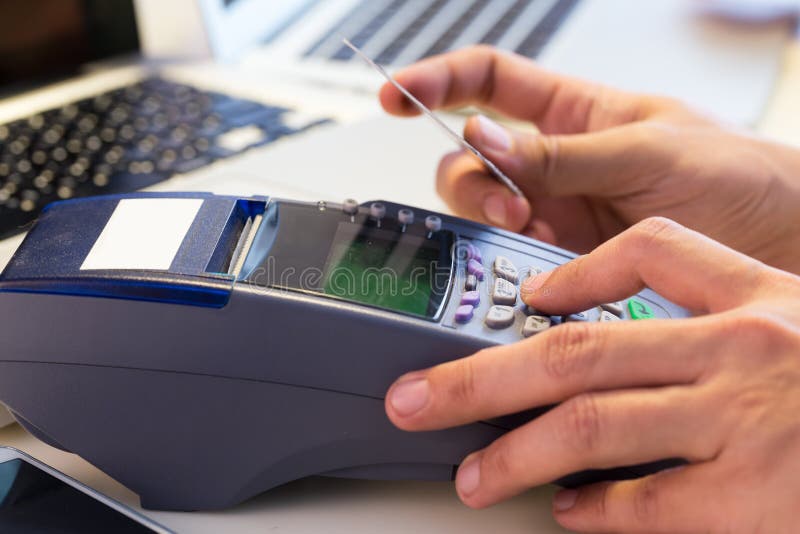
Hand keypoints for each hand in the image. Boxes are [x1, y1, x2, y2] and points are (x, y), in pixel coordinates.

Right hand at [379, 46, 799, 274]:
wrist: (786, 248)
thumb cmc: (740, 178)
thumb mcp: (652, 150)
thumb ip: (564, 154)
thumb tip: (483, 141)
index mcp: (577, 113)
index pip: (490, 82)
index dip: (439, 80)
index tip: (396, 94)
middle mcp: (557, 164)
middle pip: (469, 157)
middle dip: (469, 175)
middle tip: (505, 201)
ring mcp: (558, 215)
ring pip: (483, 214)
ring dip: (486, 223)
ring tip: (521, 232)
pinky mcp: (565, 266)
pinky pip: (512, 262)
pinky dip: (506, 269)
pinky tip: (526, 273)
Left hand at [384, 217, 799, 532]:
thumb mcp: (795, 313)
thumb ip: (702, 293)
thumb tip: (567, 309)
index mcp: (757, 295)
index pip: (647, 251)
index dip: (570, 274)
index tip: (521, 303)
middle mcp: (743, 349)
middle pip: (575, 351)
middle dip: (478, 378)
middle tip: (414, 400)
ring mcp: (748, 424)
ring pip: (593, 425)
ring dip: (517, 453)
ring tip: (473, 474)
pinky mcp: (759, 500)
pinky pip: (645, 505)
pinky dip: (594, 511)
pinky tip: (569, 515)